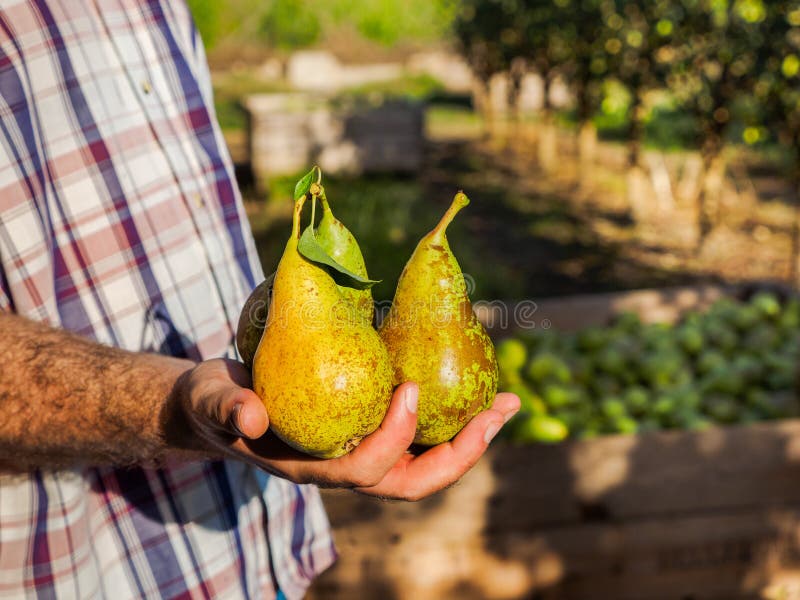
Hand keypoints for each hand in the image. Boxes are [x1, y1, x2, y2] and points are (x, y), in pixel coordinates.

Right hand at [173, 358, 519, 499]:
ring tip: (505, 402)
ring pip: (425, 464)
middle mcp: (344, 468)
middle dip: (460, 454)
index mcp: (311, 469)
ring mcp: (360, 454)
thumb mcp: (212, 400)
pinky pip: (418, 438)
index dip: (393, 438)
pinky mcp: (368, 432)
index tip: (409, 387)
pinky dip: (451, 419)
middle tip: (498, 411)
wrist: (220, 404)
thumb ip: (224, 408)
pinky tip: (475, 388)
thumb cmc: (215, 402)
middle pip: (413, 482)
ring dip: (470, 438)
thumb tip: (250, 416)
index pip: (364, 471)